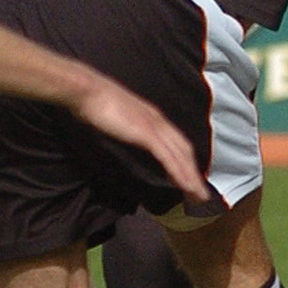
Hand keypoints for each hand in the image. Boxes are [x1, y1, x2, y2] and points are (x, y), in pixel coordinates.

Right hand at [71, 72, 213, 204]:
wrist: (87, 90)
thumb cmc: (95, 102)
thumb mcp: (117, 116)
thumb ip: (128, 126)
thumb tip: (127, 136)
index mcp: (153, 116)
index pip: (177, 140)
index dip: (186, 160)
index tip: (191, 177)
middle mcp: (159, 120)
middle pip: (185, 150)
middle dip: (194, 172)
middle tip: (200, 194)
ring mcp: (154, 126)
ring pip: (180, 155)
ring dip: (191, 178)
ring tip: (198, 197)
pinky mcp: (146, 133)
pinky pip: (168, 157)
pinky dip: (179, 173)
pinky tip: (186, 187)